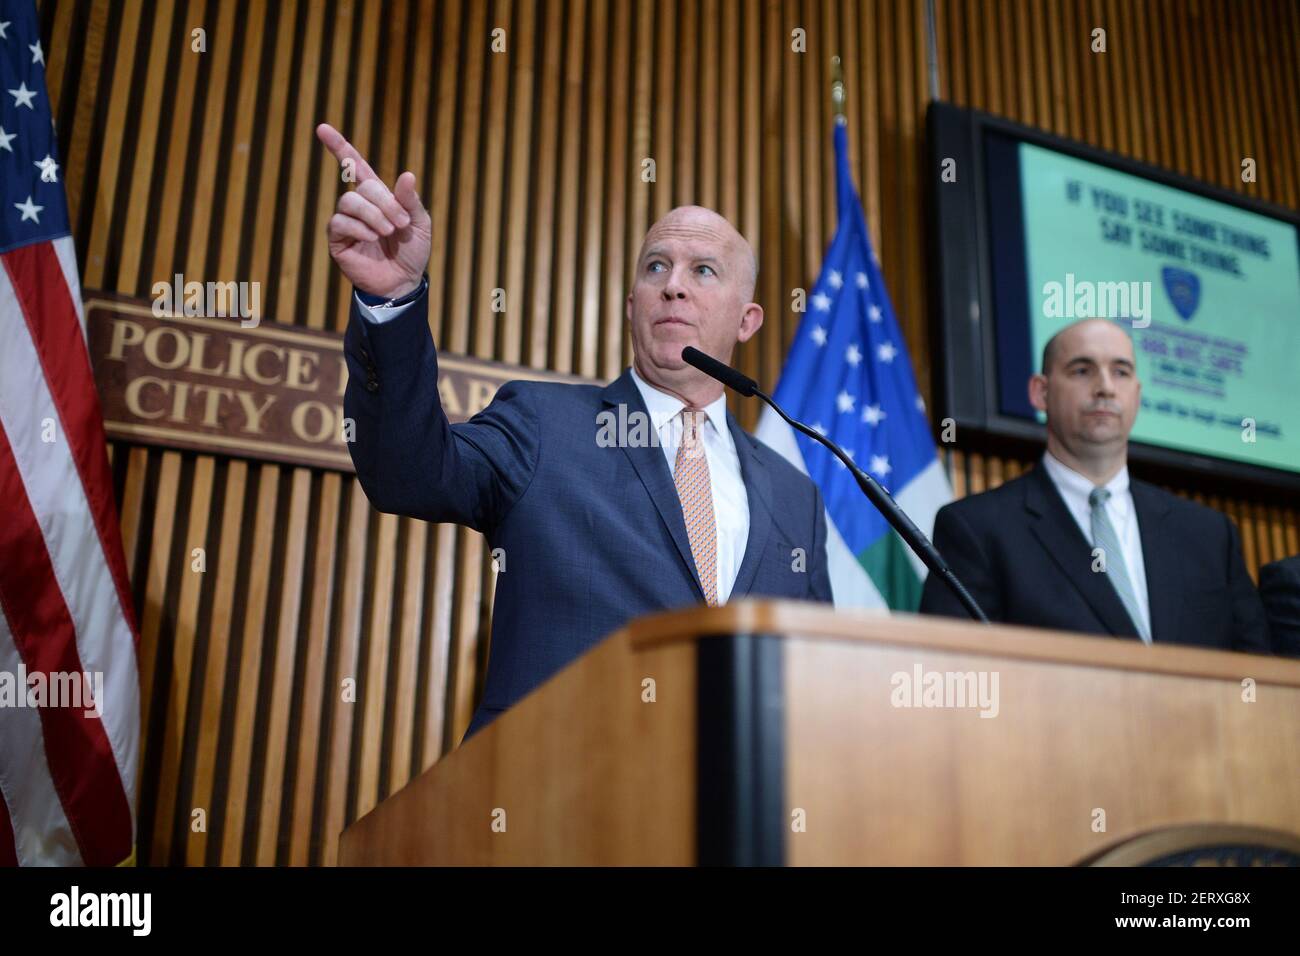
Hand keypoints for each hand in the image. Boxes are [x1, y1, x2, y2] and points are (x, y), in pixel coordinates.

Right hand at [316, 123, 431, 299]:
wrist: (404, 282)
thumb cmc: (412, 252)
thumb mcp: (419, 223)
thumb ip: (411, 200)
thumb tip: (407, 174)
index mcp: (377, 196)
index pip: (355, 166)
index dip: (339, 147)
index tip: (321, 128)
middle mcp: (358, 206)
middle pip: (361, 186)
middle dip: (384, 202)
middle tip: (400, 223)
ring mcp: (346, 222)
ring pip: (348, 201)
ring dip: (373, 215)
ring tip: (388, 232)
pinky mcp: (337, 240)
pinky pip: (339, 222)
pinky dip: (359, 228)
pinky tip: (371, 239)